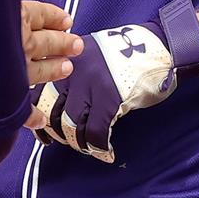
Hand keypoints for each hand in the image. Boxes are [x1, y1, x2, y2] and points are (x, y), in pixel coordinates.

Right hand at [21, 0, 83, 129]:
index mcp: (17, 17)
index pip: (42, 15)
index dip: (55, 16)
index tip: (66, 20)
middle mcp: (21, 43)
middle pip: (48, 42)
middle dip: (63, 43)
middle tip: (77, 45)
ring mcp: (17, 71)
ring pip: (43, 71)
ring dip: (55, 70)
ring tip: (67, 68)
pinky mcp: (7, 95)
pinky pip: (22, 109)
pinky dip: (32, 116)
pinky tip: (40, 121)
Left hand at [32, 22, 185, 164]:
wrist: (160, 45)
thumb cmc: (128, 52)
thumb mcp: (92, 53)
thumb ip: (74, 72)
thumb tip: (60, 102)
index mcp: (66, 59)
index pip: (38, 92)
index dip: (38, 116)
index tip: (44, 130)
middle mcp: (73, 71)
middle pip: (52, 112)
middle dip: (58, 133)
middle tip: (68, 140)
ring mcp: (90, 85)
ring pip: (71, 126)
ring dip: (78, 143)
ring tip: (88, 147)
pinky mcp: (110, 99)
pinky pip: (95, 133)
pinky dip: (99, 148)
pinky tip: (107, 152)